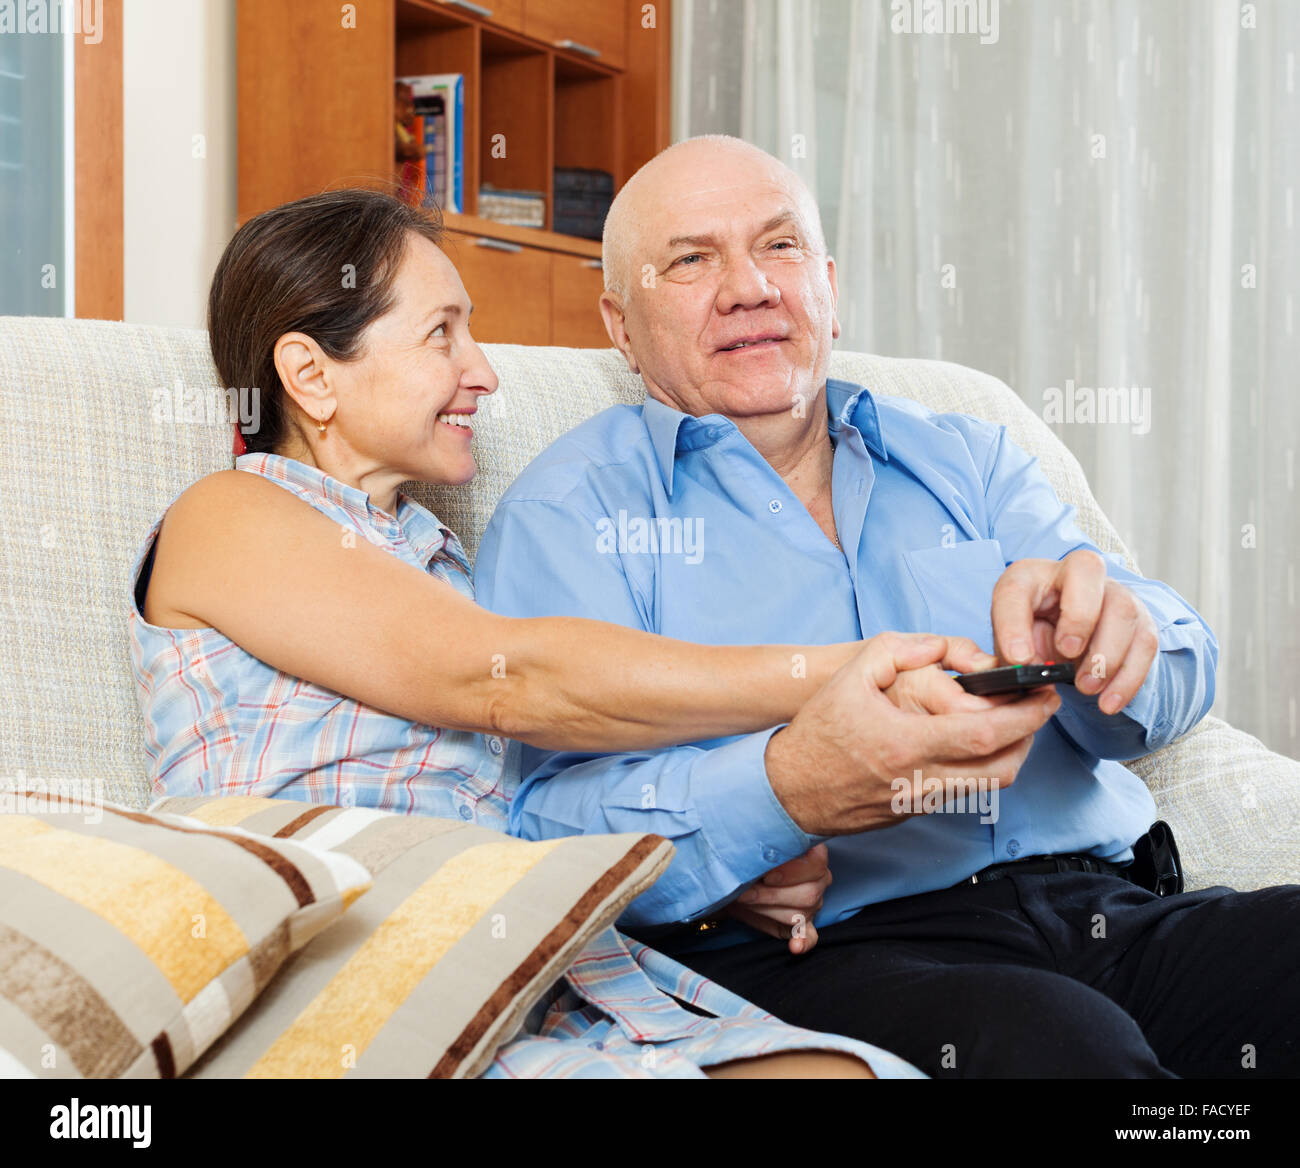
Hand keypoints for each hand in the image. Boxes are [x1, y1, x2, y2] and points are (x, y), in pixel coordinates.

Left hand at [725, 844, 831, 954]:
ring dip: (770, 910)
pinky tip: (794, 946)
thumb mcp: (755, 849)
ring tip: (746, 902)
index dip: (791, 872)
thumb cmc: (749, 858)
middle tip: (745, 892)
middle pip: (809, 893)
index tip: (767, 876)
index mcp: (813, 853)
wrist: (735, 876)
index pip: (817, 863)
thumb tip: (758, 857)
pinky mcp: (804, 924)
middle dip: (772, 895)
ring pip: (802, 913)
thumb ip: (764, 851)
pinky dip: (803, 941)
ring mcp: (814, 903)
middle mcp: (819, 878)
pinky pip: (811, 936)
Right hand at [766, 632, 1059, 837]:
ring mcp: (921, 801)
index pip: (985, 735)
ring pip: (990, 786)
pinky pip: (964, 792)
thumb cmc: (816, 734)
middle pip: (1003, 769)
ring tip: (1014, 725)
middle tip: (1039, 709)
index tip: (1043, 697)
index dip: (1025, 718)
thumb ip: (895, 651)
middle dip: (1032, 738)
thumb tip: (938, 647)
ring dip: (1011, 755)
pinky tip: (977, 744)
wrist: (788, 791)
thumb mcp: (849, 678)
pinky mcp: (916, 812)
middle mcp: (921, 779)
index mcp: (907, 744)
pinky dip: (983, 768)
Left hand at [991, 550, 1158, 714]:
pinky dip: (1128, 677)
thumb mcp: (1010, 643)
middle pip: (1087, 570)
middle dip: (1079, 617)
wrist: (1064, 639)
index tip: (1019, 657)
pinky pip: (1144, 642)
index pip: (1018, 585)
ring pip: (1123, 609)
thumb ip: (1012, 651)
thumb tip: (1025, 664)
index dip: (1016, 621)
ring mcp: (1113, 592)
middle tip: (1066, 654)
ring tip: (1085, 688)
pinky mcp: (1138, 619)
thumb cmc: (1031, 635)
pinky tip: (1109, 702)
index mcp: (1030, 576)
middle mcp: (1075, 573)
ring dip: (1106, 655)